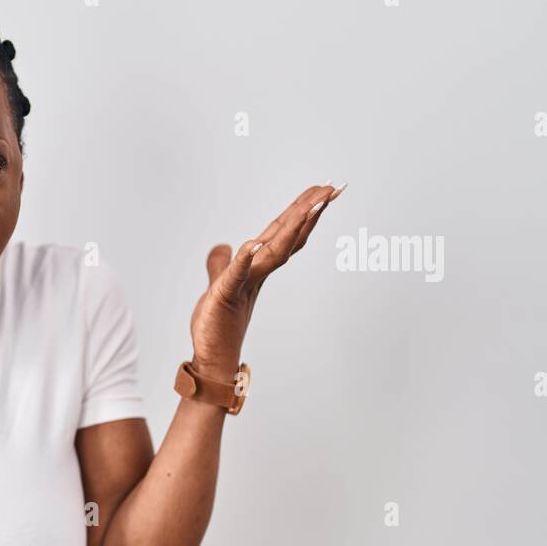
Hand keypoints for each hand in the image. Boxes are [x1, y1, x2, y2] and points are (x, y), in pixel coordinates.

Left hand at [188, 182, 343, 377]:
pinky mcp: (225, 295)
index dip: (302, 210)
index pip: (284, 232)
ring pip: (274, 251)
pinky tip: (252, 244)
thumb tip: (224, 246)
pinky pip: (236, 274)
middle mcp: (257, 272)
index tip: (324, 189)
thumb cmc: (218, 323)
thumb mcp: (219, 284)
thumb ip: (223, 265)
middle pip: (287, 236)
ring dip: (292, 228)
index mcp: (257, 265)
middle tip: (334, 189)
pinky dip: (244, 259)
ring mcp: (244, 283)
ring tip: (312, 205)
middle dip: (309, 211)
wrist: (212, 356)